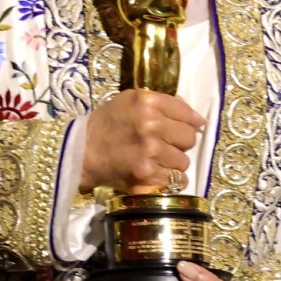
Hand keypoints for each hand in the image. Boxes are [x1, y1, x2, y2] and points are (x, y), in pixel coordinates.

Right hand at [80, 89, 206, 193]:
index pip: (187, 113)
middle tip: (167, 144)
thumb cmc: (108, 122)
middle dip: (180, 142)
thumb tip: (196, 117)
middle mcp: (151, 125)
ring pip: (183, 161)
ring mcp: (150, 152)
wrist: (83, 150)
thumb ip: (163, 103)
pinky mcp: (146, 175)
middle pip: (189, 138)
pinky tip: (160, 174)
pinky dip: (171, 179)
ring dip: (174, 162)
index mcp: (148, 103)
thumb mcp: (132, 100)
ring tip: (159, 159)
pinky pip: (176, 180)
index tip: (190, 127)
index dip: (190, 122)